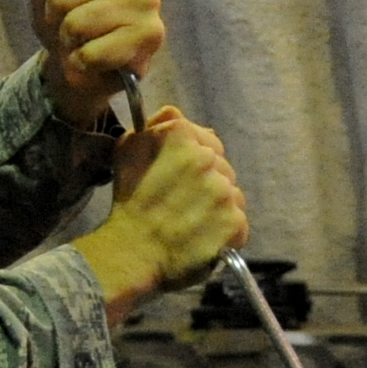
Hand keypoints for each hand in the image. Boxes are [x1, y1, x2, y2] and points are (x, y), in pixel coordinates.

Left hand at [17, 0, 163, 126]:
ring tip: (84, 36)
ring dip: (70, 40)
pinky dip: (84, 62)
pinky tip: (96, 56)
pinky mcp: (150, 34)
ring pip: (76, 24)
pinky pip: (93, 54)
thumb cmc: (67, 6)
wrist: (85, 54)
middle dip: (56, 16)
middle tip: (71, 19)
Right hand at [69, 109, 248, 325]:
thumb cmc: (128, 203)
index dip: (196, 161)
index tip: (182, 179)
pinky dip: (225, 231)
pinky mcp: (234, 222)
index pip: (209, 140)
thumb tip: (175, 114)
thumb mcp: (129, 151)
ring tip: (192, 221)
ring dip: (217, 206)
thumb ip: (156, 125)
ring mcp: (223, 192)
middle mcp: (206, 159)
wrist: (131, 253)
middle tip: (183, 203)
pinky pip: (238, 222)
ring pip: (232, 194)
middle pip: (222, 167)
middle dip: (208, 183)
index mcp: (181, 136)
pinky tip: (203, 236)